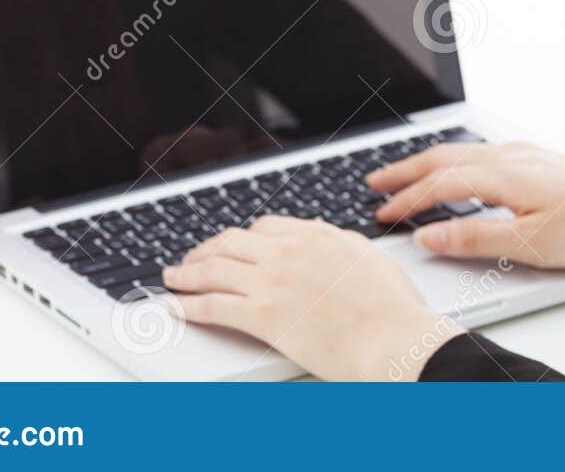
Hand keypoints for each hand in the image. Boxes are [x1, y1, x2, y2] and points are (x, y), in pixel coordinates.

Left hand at [161, 214, 460, 380]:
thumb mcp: (371, 258)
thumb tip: (331, 239)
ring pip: (214, 268)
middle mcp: (289, 252)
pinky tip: (177, 306)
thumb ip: (344, 245)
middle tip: (193, 259)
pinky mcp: (263, 315)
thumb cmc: (392, 306)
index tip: (232, 245)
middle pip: (232, 241)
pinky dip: (188, 305)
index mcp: (317, 236)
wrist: (391, 336)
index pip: (264, 227)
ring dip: (186, 273)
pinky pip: (213, 305)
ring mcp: (273, 281)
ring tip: (173, 278)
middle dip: (206, 249)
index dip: (241, 237)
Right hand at [367, 140, 564, 267]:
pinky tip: (461, 172)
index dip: (407, 200)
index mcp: (503, 174)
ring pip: (464, 153)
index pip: (439, 186)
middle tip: (376, 183)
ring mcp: (527, 154)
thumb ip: (475, 239)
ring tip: (408, 175)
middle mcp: (512, 156)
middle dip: (406, 171)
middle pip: (444, 158)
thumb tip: (430, 236)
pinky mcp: (540, 159)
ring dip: (430, 164)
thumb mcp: (529, 244)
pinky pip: (484, 153)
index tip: (383, 214)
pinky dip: (457, 162)